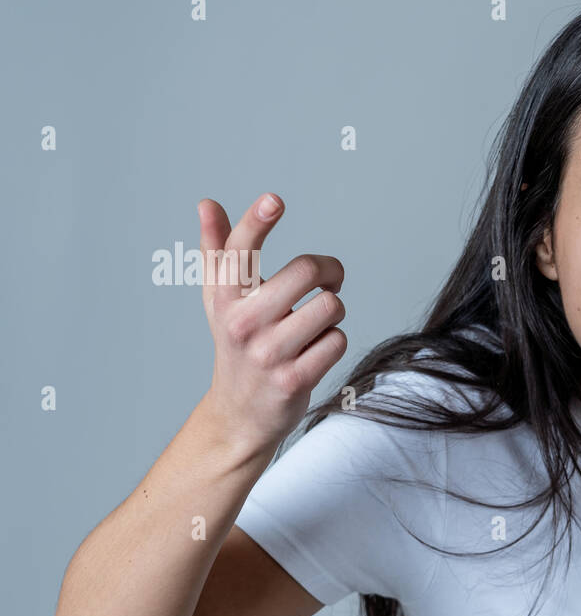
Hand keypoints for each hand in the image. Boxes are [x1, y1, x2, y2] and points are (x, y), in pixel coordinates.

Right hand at [197, 193, 347, 456]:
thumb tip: (207, 204)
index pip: (240, 250)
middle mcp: (242, 322)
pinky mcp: (293, 379)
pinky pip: (337, 341)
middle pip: (306, 271)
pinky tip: (315, 353)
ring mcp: (268, 353)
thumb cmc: (238, 345)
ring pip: (330, 306)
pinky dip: (334, 343)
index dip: (257, 221)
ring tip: (317, 324)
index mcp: (225, 297)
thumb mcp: (221, 300)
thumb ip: (219, 251)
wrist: (240, 414)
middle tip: (329, 279)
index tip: (275, 200)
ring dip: (333, 313)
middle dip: (329, 271)